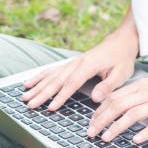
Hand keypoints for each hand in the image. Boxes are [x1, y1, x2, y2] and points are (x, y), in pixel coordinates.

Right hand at [21, 28, 137, 110]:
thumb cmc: (122, 57)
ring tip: (25, 96)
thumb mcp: (121, 73)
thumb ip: (108, 86)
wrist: (121, 40)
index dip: (61, 96)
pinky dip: (40, 76)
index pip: (72, 83)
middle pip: (57, 80)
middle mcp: (77, 62)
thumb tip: (95, 98)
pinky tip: (30, 82)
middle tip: (30, 105)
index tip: (51, 107)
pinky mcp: (71, 63)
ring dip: (38, 86)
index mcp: (88, 65)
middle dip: (42, 93)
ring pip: (52, 75)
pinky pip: (53, 70)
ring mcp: (72, 62)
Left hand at [87, 71, 147, 143]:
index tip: (91, 121)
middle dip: (101, 120)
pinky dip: (142, 132)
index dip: (100, 110)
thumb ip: (139, 94)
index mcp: (143, 85)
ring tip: (105, 138)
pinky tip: (134, 140)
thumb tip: (120, 105)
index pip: (115, 96)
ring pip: (131, 115)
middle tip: (91, 132)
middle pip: (118, 105)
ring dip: (115, 127)